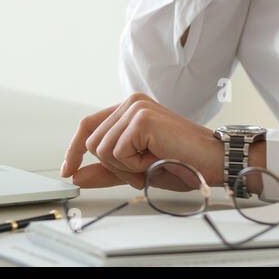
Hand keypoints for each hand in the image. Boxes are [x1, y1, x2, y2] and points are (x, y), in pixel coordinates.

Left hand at [60, 93, 224, 189]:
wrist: (209, 163)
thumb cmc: (180, 162)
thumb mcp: (135, 169)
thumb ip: (105, 171)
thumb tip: (76, 175)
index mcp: (129, 108)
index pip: (88, 126)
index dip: (74, 149)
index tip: (68, 170)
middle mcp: (131, 102)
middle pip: (93, 143)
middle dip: (115, 166)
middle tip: (144, 167)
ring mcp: (136, 108)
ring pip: (102, 150)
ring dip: (126, 167)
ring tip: (152, 161)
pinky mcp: (142, 119)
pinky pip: (117, 153)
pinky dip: (135, 166)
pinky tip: (156, 157)